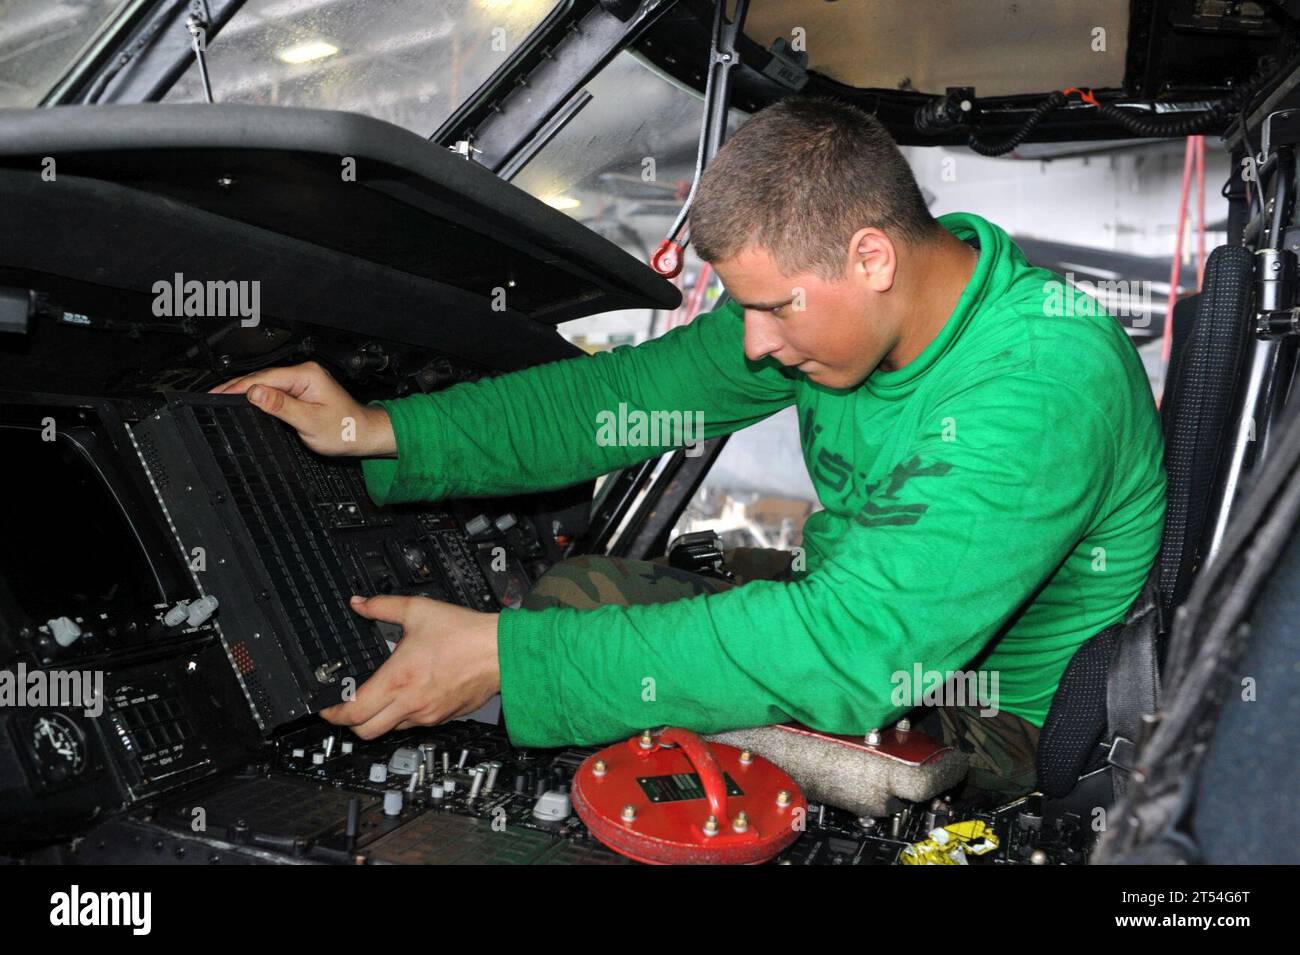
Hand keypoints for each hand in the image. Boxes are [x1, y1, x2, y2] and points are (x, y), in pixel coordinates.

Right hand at [208, 361, 395, 457]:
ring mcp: (303, 380)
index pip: (264, 378)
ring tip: (220, 397)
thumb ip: (281, 406)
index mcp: (306, 375)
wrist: (364, 434)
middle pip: (261, 378)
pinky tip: (244, 400)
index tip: (217, 395)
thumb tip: (255, 393)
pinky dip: (257, 395)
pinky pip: (274, 389)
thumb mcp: (310, 422)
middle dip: (235, 387)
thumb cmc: (345, 429)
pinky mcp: (302, 390)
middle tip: (210, 397)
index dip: (238, 387)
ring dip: (243, 390)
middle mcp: (304, 373)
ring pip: (266, 383)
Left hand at [319, 595, 500, 738]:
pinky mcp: (443, 717)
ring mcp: (427, 715)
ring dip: (378, 719)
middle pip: (365, 732)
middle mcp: (410, 704)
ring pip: (390, 729)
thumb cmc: (465, 635)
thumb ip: (382, 606)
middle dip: (350, 722)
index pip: (353, 712)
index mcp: (398, 680)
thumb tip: (360, 603)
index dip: (332, 712)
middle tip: (346, 706)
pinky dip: (403, 715)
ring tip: (379, 698)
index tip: (326, 705)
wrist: (501, 652)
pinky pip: (414, 724)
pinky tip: (409, 694)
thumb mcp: (418, 610)